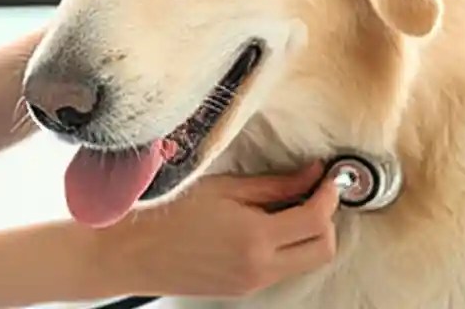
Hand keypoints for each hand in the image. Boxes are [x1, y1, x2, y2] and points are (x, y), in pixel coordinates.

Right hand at [109, 162, 339, 298]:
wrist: (135, 254)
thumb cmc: (171, 214)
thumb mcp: (224, 188)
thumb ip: (273, 184)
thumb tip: (312, 173)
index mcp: (255, 238)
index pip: (316, 219)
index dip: (329, 195)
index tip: (328, 177)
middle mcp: (260, 266)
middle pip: (323, 249)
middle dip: (328, 220)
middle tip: (315, 194)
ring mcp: (253, 283)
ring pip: (306, 262)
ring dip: (310, 235)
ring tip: (289, 207)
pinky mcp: (244, 290)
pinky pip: (283, 269)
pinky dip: (288, 247)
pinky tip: (267, 226)